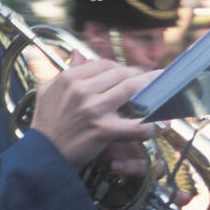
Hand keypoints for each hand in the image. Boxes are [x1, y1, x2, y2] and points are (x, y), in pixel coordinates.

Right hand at [30, 54, 158, 168]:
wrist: (42, 155)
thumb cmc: (45, 125)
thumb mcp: (48, 91)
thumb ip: (66, 71)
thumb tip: (78, 54)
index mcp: (70, 78)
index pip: (104, 64)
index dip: (122, 68)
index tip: (132, 73)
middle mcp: (82, 90)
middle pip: (121, 74)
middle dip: (140, 76)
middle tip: (153, 80)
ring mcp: (93, 109)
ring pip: (132, 90)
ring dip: (153, 89)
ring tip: (167, 90)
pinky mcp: (103, 129)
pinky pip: (134, 125)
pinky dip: (151, 125)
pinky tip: (162, 125)